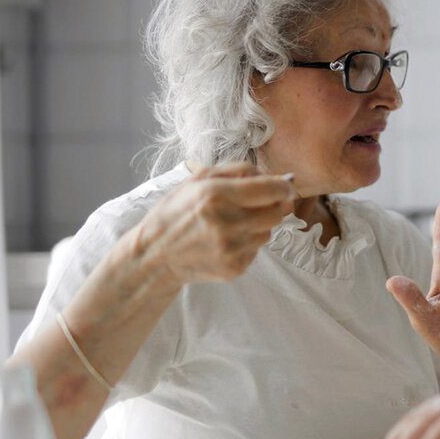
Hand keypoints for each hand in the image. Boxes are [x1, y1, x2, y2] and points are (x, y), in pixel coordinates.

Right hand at [131, 162, 294, 284]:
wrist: (154, 255)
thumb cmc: (177, 211)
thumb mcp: (199, 180)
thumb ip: (240, 171)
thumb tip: (280, 177)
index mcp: (216, 195)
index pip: (272, 190)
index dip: (284, 186)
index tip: (285, 185)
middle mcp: (226, 224)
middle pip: (278, 212)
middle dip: (276, 204)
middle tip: (263, 201)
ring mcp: (231, 249)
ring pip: (269, 231)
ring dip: (260, 224)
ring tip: (235, 222)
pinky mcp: (234, 267)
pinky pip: (257, 250)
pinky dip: (248, 242)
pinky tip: (227, 239)